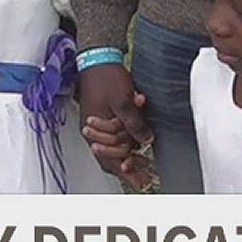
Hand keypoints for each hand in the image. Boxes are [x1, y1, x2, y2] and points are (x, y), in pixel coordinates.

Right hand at [77, 63, 150, 180]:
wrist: (97, 58)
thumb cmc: (105, 77)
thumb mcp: (123, 101)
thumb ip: (134, 123)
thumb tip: (146, 140)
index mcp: (95, 130)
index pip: (109, 159)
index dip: (126, 173)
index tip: (140, 183)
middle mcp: (95, 130)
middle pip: (111, 156)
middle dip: (129, 167)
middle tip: (144, 177)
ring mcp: (100, 123)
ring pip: (115, 146)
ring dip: (129, 154)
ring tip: (144, 164)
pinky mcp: (106, 115)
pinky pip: (116, 133)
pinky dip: (128, 140)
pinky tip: (139, 140)